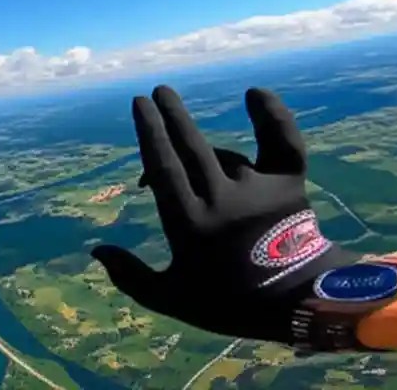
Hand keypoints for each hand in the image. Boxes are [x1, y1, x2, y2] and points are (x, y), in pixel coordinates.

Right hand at [91, 86, 358, 343]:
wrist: (299, 305)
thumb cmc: (231, 303)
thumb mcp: (173, 299)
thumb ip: (131, 277)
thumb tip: (97, 250)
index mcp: (189, 225)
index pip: (163, 166)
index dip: (149, 131)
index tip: (140, 103)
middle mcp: (221, 200)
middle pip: (190, 146)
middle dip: (170, 115)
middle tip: (158, 91)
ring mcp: (257, 189)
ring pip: (223, 154)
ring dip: (200, 137)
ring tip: (179, 122)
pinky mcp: (289, 184)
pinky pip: (283, 143)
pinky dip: (273, 116)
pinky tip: (254, 93)